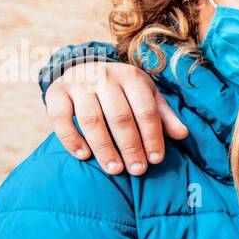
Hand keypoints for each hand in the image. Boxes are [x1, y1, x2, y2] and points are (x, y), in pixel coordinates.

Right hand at [45, 62, 188, 175]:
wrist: (84, 69)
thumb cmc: (122, 90)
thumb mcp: (146, 96)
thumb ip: (163, 115)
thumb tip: (182, 134)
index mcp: (131, 76)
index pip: (145, 110)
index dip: (152, 136)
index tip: (156, 160)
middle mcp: (104, 76)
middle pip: (120, 117)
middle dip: (130, 146)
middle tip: (137, 170)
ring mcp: (78, 82)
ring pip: (91, 119)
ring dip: (104, 148)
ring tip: (114, 170)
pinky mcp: (56, 91)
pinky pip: (60, 117)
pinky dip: (71, 138)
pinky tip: (83, 155)